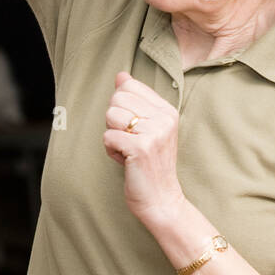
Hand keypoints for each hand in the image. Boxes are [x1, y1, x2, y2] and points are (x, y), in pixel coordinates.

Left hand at [103, 71, 186, 226]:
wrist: (162, 200)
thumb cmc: (150, 164)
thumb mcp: (148, 128)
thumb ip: (135, 100)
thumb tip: (121, 74)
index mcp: (167, 110)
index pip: (129, 85)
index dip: (121, 106)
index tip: (133, 127)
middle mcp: (164, 118)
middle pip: (117, 98)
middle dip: (114, 120)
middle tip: (129, 140)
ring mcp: (154, 133)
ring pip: (110, 115)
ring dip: (112, 136)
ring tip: (128, 151)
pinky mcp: (140, 148)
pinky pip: (108, 136)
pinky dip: (111, 150)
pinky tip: (126, 161)